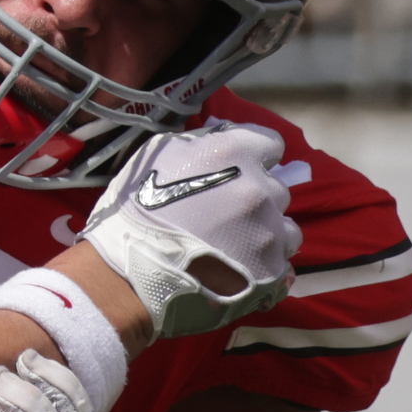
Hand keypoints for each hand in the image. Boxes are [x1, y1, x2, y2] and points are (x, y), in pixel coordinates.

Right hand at [81, 123, 301, 339]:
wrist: (126, 271)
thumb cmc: (134, 210)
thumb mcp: (158, 156)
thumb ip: (200, 143)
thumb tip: (220, 139)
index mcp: (234, 153)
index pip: (269, 145)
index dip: (253, 159)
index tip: (236, 174)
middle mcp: (259, 187)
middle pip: (274, 188)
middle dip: (253, 199)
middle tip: (222, 217)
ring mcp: (268, 230)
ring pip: (284, 226)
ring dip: (263, 233)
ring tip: (232, 248)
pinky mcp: (270, 268)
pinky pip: (281, 262)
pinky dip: (263, 264)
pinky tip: (237, 269)